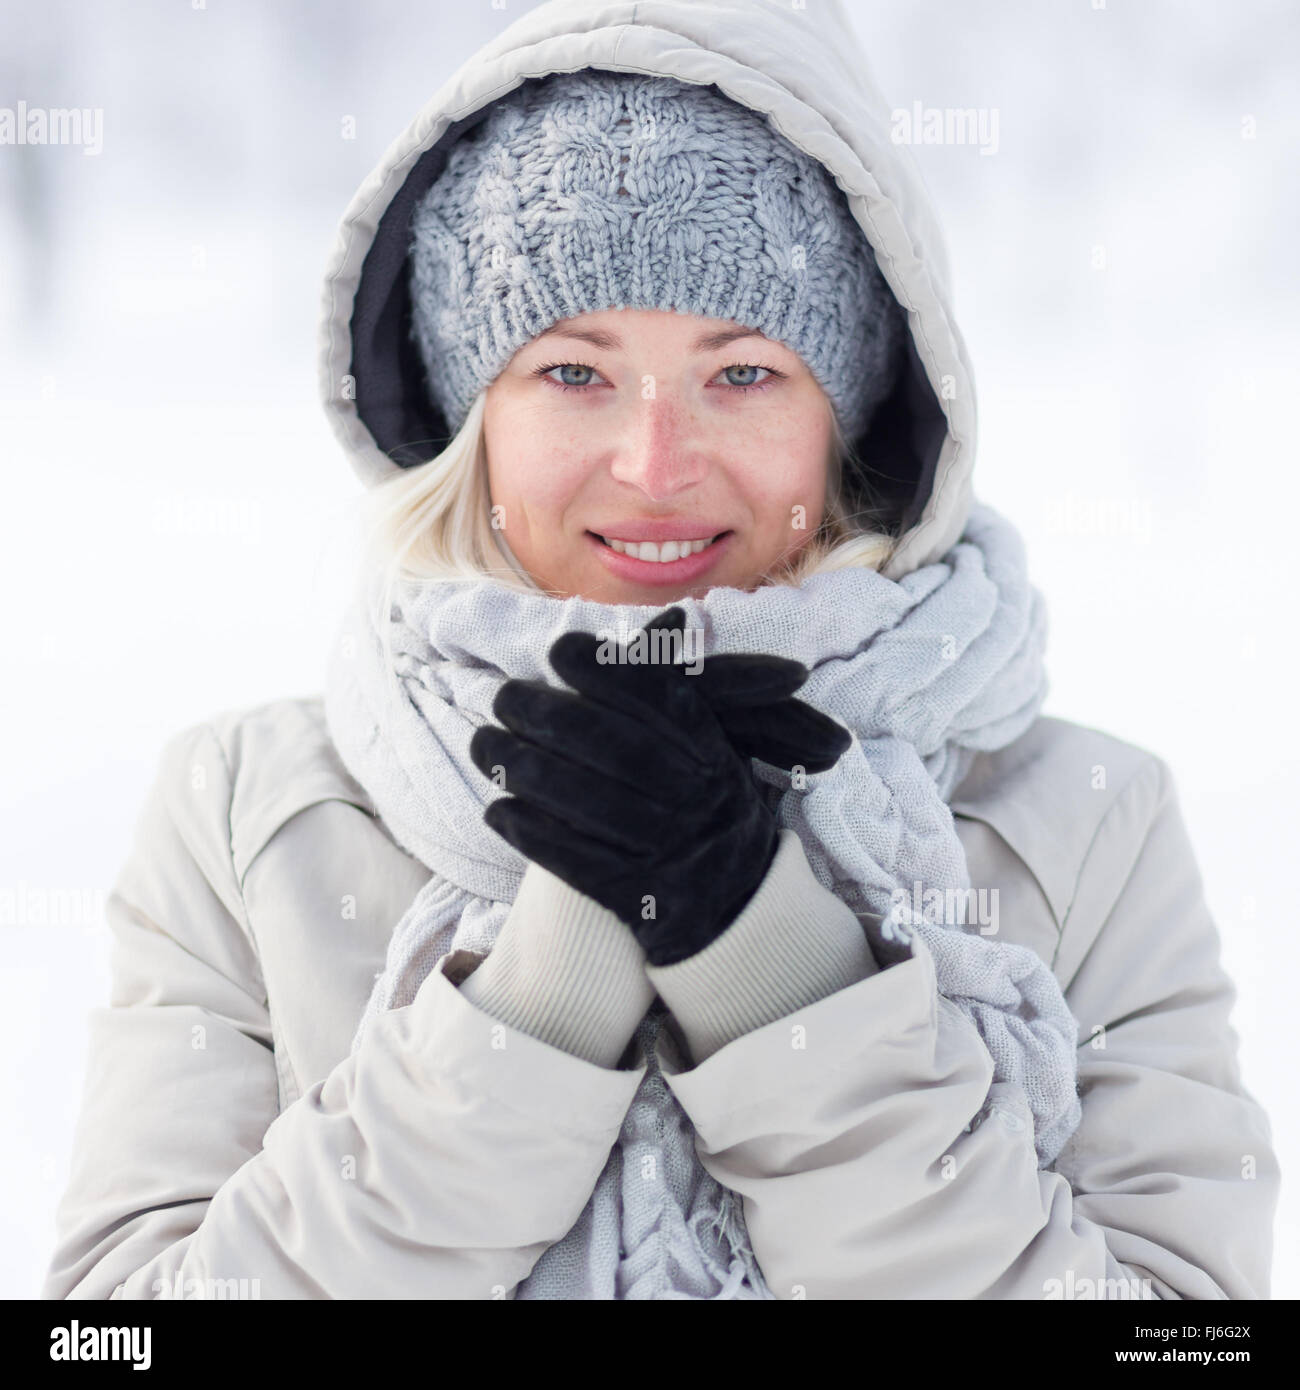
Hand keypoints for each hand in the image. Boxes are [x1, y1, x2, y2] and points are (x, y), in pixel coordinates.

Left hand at [468, 608, 850, 965]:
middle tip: (503, 697)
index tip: (560, 650)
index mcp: (715, 756)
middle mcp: (698, 799)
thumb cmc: (713, 811)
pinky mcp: (642, 898)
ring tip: (483, 745)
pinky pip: (578, 862)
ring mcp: (671, 851)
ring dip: (525, 768)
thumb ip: (684, 694)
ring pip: (588, 801)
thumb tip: (674, 620)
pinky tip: (498, 810)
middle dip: (549, 715)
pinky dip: (533, 833)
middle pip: (614, 746)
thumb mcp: (718, 749)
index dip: (607, 670)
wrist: (741, 912)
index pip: (662, 700)